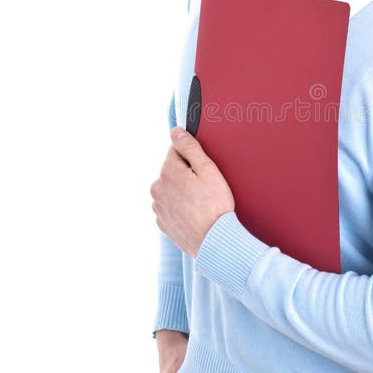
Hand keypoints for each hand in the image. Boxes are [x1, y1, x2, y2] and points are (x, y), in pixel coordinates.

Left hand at [151, 128, 234, 257]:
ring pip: (171, 189)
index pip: (176, 150)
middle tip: (206, 188)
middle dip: (187, 175)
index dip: (193, 157)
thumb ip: (190, 147)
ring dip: (183, 191)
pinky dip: (181, 208)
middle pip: (173, 170)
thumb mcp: (208, 170)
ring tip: (201, 203)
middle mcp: (157, 188)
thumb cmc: (215, 205)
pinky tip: (195, 214)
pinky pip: (171, 207)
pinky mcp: (163, 223)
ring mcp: (158, 207)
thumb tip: (175, 131)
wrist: (214, 241)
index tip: (204, 170)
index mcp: (167, 172)